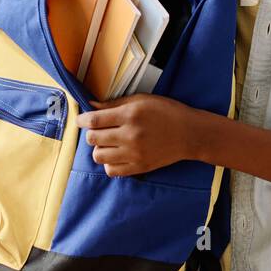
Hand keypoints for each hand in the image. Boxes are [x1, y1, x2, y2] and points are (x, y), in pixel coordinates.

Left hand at [74, 94, 195, 177]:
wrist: (190, 134)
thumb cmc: (167, 112)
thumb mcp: (142, 100)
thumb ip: (115, 104)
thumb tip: (91, 106)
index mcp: (131, 115)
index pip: (94, 120)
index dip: (82, 120)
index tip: (80, 119)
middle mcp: (131, 135)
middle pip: (93, 138)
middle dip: (91, 133)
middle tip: (98, 130)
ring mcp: (135, 154)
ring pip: (98, 156)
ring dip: (99, 148)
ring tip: (108, 143)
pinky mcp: (139, 167)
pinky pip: (111, 170)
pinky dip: (109, 162)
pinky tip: (116, 154)